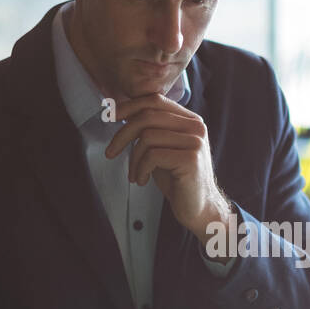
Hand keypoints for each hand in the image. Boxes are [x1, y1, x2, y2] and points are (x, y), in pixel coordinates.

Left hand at [105, 93, 231, 243]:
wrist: (198, 208)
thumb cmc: (178, 179)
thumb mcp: (162, 149)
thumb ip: (150, 130)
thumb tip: (122, 114)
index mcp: (189, 120)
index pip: (155, 100)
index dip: (129, 106)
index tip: (111, 117)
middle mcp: (195, 127)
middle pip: (148, 116)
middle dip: (122, 135)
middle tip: (111, 152)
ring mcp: (195, 142)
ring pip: (147, 137)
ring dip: (133, 159)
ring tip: (135, 174)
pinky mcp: (190, 159)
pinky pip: (152, 155)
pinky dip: (141, 169)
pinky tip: (143, 180)